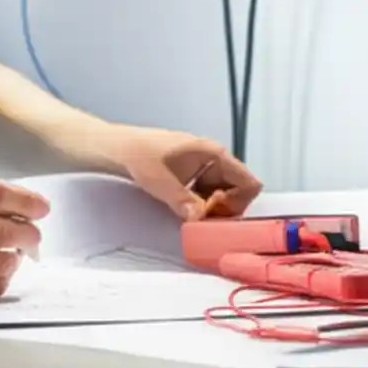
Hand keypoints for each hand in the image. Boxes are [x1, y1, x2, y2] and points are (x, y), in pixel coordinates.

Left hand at [106, 126, 263, 220]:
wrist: (118, 149)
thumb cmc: (138, 154)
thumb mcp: (159, 179)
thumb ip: (181, 199)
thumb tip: (199, 217)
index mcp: (213, 153)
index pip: (248, 181)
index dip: (238, 202)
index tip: (215, 211)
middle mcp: (214, 160)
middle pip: (239, 192)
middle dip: (225, 209)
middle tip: (203, 218)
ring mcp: (205, 169)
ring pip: (225, 197)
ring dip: (213, 210)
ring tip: (193, 216)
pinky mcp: (194, 178)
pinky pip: (210, 197)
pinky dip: (203, 207)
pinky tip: (186, 211)